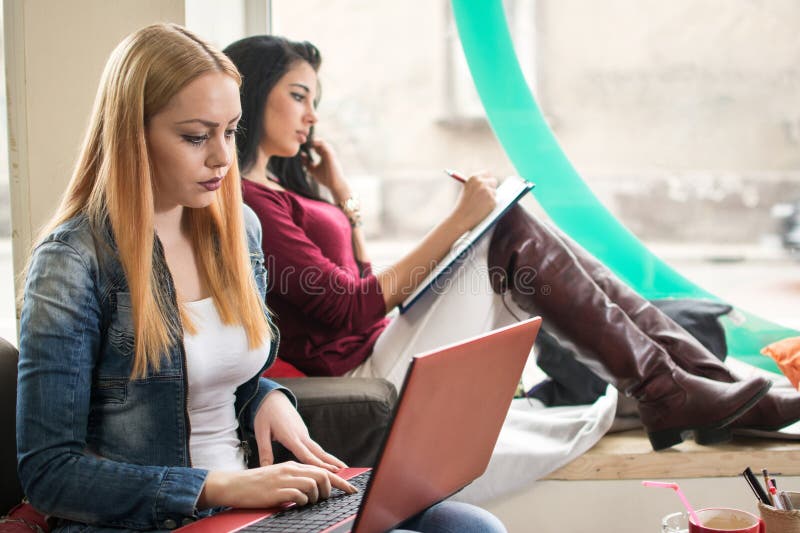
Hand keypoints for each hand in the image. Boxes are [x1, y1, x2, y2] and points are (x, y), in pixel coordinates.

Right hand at [198, 461, 357, 508]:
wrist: (235, 485)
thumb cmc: (256, 485)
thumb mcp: (279, 477)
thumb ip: (296, 480)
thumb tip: (314, 489)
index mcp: (293, 465)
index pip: (322, 470)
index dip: (340, 481)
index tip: (351, 490)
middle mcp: (291, 469)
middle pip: (322, 475)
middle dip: (330, 490)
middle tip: (323, 499)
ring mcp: (285, 479)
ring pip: (314, 484)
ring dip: (316, 497)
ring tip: (307, 502)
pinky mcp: (278, 490)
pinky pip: (300, 495)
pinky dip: (303, 502)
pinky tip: (295, 503)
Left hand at [254, 390, 346, 471]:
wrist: (272, 398)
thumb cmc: (265, 414)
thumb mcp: (261, 432)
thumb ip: (265, 451)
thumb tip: (265, 469)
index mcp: (291, 437)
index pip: (306, 455)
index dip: (319, 465)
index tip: (332, 472)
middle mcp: (301, 435)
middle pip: (319, 452)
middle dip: (332, 463)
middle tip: (345, 472)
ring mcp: (304, 433)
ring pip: (319, 449)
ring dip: (330, 459)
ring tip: (342, 468)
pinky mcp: (303, 432)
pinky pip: (314, 446)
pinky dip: (322, 455)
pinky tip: (327, 462)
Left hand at [302, 138, 349, 200]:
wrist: (334, 185)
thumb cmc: (325, 178)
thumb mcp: (312, 169)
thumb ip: (306, 163)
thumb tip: (301, 154)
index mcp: (324, 155)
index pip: (317, 146)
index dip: (310, 144)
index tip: (301, 145)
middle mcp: (327, 153)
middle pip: (319, 142)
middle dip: (311, 141)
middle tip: (302, 140)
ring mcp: (330, 154)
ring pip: (323, 142)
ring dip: (315, 141)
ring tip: (307, 141)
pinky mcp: (331, 156)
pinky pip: (326, 147)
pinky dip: (319, 144)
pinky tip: (312, 144)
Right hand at [449, 171, 497, 232]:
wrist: (461, 218)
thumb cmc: (462, 206)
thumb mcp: (466, 190)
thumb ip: (477, 185)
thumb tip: (489, 183)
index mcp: (473, 178)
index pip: (487, 173)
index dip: (487, 179)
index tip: (488, 183)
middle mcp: (481, 182)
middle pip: (493, 181)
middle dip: (491, 187)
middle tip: (488, 194)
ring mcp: (488, 191)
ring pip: (495, 192)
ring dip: (490, 198)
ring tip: (480, 205)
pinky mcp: (492, 200)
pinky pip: (495, 201)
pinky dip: (491, 205)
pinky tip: (482, 210)